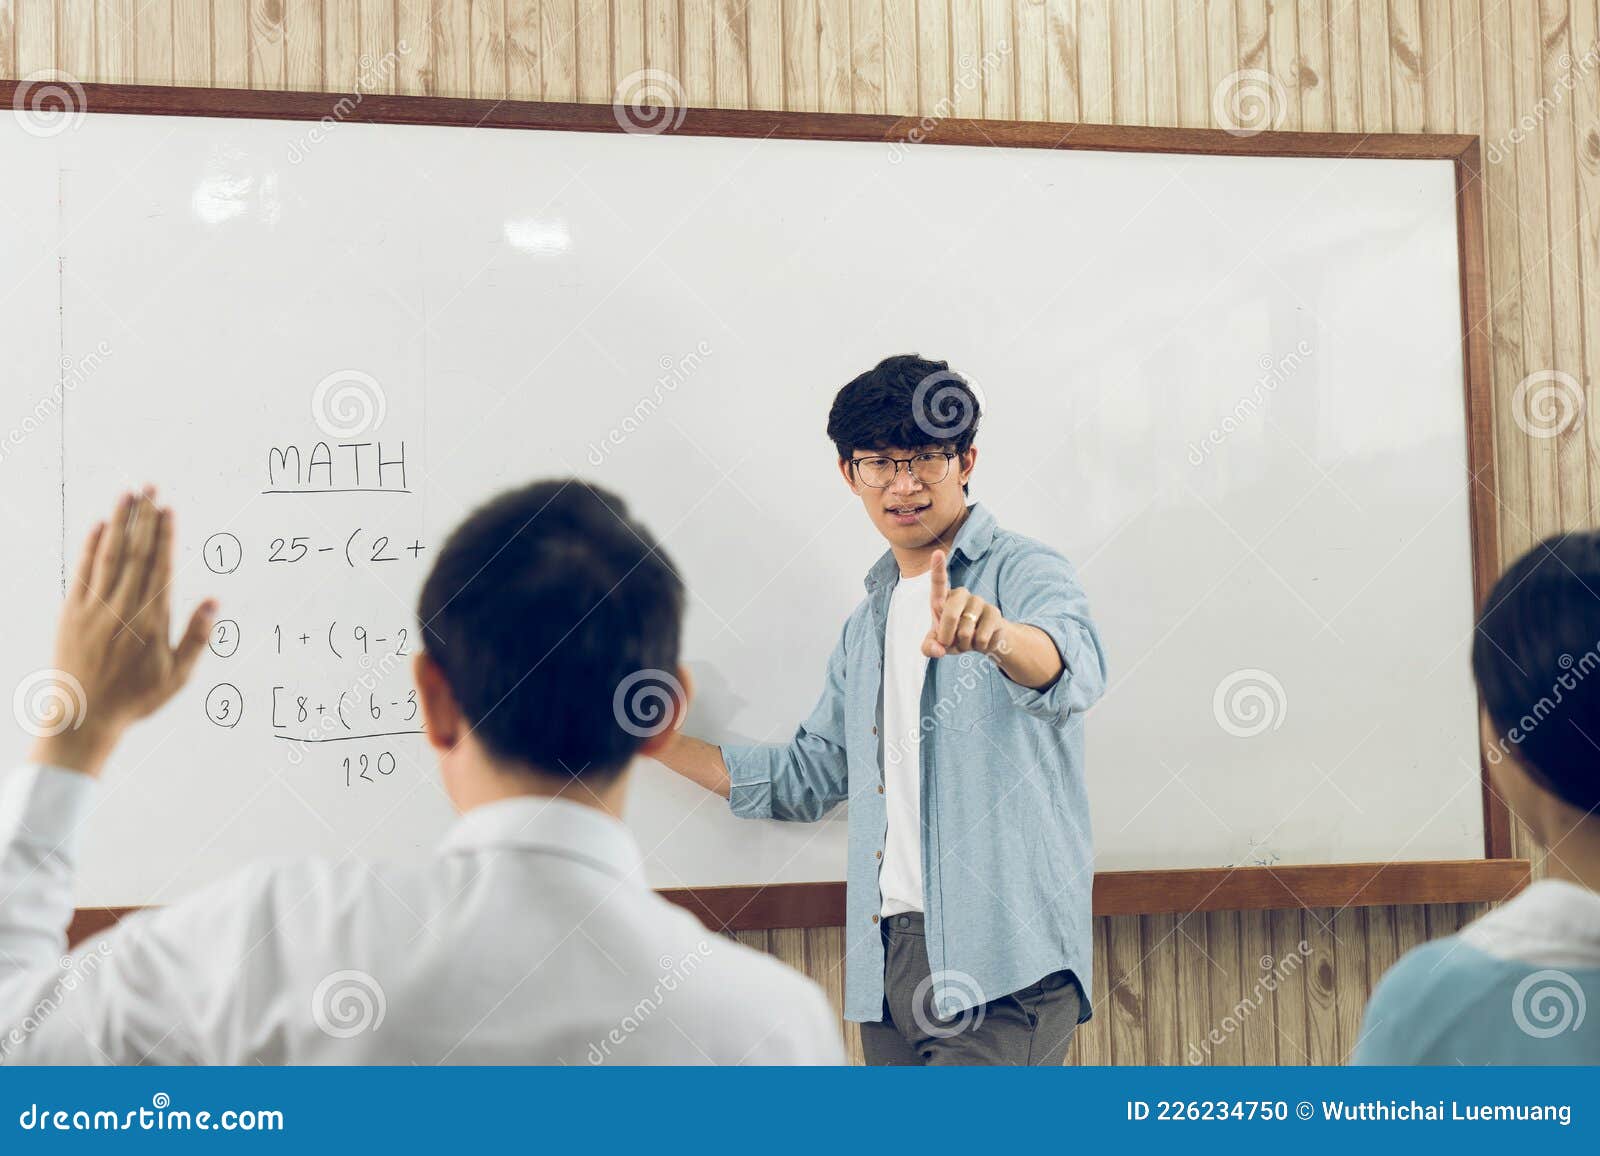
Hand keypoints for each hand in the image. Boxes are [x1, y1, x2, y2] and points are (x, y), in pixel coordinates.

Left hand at [27, 487, 215, 775]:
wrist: (83, 717)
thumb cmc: (136, 698)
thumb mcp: (178, 676)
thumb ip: (196, 637)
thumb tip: (213, 602)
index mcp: (151, 620)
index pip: (160, 567)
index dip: (165, 535)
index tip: (169, 508)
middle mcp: (122, 607)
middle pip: (135, 552)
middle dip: (144, 516)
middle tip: (150, 486)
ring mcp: (94, 608)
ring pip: (109, 554)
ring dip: (118, 521)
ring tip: (127, 494)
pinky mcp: (72, 613)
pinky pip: (82, 571)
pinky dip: (90, 546)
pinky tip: (98, 526)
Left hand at [922, 549, 1009, 659]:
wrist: (981, 641)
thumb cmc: (953, 637)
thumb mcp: (937, 644)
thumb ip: (929, 647)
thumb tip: (938, 650)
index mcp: (943, 598)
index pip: (939, 582)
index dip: (938, 568)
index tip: (937, 553)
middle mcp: (961, 595)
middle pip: (950, 614)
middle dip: (946, 635)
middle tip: (949, 643)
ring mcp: (979, 601)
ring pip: (966, 630)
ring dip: (964, 644)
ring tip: (967, 640)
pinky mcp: (994, 612)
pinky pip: (982, 636)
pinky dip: (978, 646)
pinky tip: (981, 640)